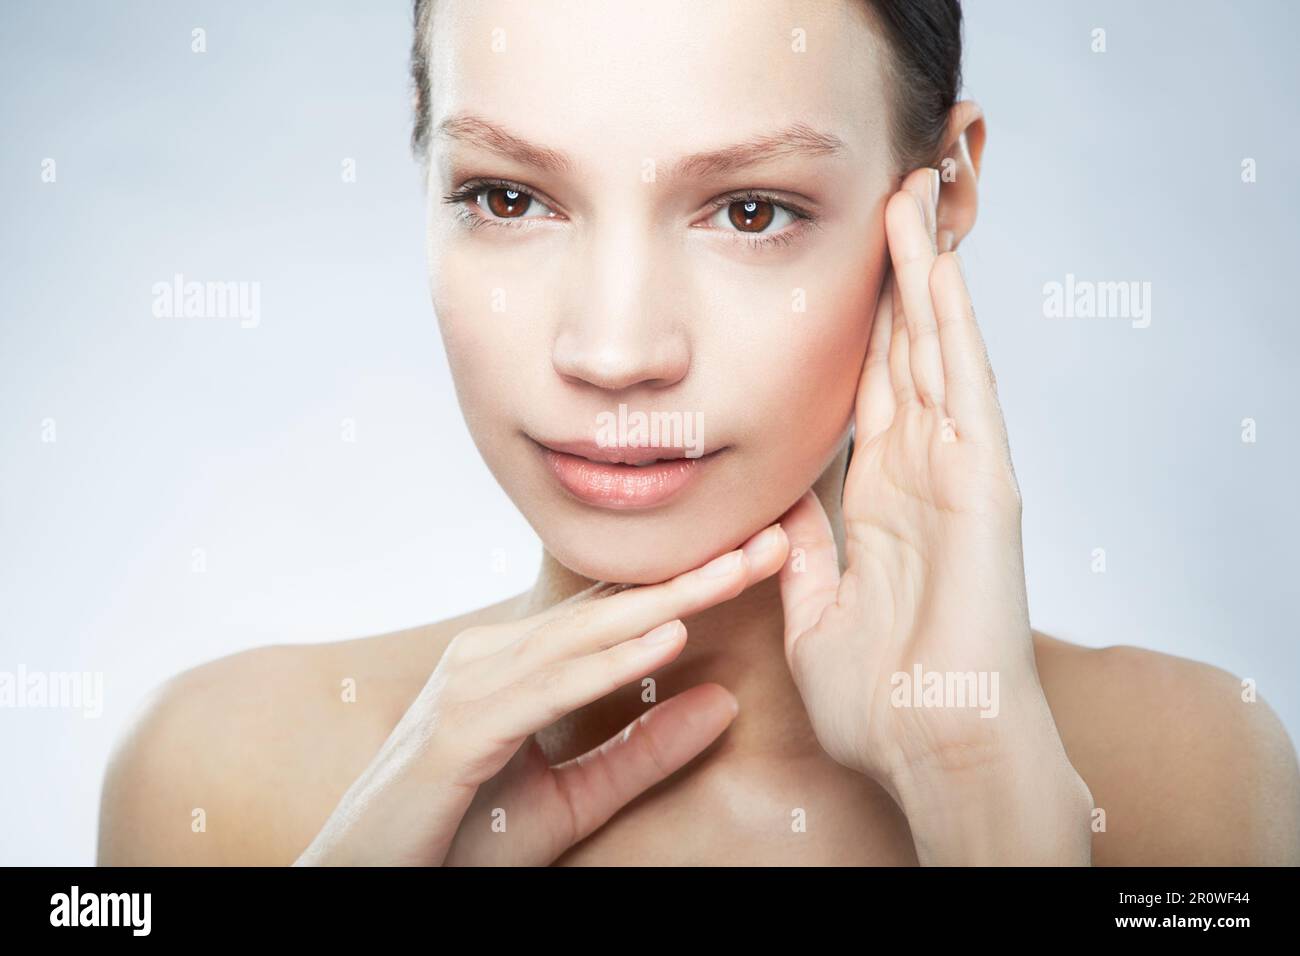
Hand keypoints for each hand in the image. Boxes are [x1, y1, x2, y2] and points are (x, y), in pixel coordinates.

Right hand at [293, 524, 787, 865]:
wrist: (367, 885)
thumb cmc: (460, 843)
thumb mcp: (572, 801)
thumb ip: (642, 753)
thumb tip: (723, 701)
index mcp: (517, 664)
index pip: (618, 616)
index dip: (692, 585)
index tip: (762, 559)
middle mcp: (493, 655)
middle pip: (612, 609)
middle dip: (696, 574)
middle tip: (775, 539)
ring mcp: (472, 683)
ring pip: (587, 635)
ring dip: (669, 603)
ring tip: (739, 573)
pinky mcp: (460, 727)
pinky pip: (550, 688)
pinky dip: (610, 664)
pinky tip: (666, 641)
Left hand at [776, 168, 1090, 860]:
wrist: (930, 747)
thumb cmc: (882, 699)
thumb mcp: (817, 608)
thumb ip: (808, 549)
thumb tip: (787, 506)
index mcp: (882, 500)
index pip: (870, 392)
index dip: (861, 329)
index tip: (848, 271)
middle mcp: (923, 474)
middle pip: (907, 354)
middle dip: (896, 279)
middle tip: (888, 201)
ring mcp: (958, 472)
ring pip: (936, 352)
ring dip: (924, 277)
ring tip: (910, 202)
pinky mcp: (985, 483)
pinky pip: (964, 388)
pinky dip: (952, 325)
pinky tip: (939, 267)